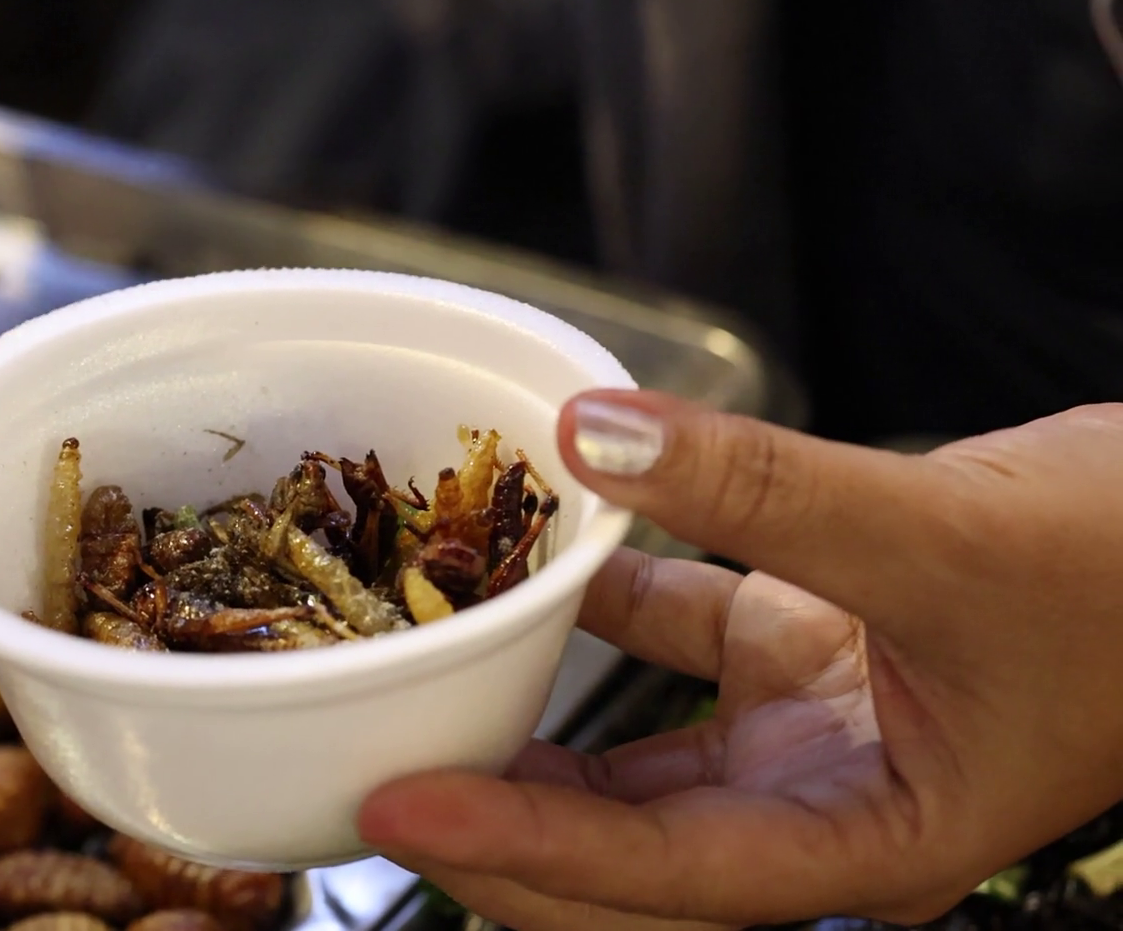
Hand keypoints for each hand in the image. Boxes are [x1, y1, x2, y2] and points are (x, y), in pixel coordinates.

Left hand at [357, 391, 1122, 928]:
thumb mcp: (940, 534)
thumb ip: (761, 488)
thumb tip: (592, 433)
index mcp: (869, 843)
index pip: (658, 876)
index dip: (521, 853)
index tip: (396, 817)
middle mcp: (823, 805)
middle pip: (620, 850)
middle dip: (497, 825)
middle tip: (368, 770)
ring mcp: (809, 730)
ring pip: (632, 755)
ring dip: (531, 722)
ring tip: (415, 683)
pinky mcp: (806, 646)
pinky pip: (673, 636)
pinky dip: (603, 600)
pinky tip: (533, 552)